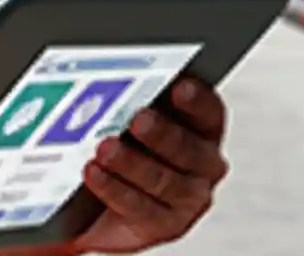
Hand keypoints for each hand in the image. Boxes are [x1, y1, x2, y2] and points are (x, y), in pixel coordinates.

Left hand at [70, 78, 229, 253]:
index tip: (180, 87)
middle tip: (138, 119)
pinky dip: (115, 189)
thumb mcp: (120, 116)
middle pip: (190, 149)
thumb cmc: (114, 144)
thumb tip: (101, 78)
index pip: (208, 113)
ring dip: (133, 164)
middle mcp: (202, 164)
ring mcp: (187, 197)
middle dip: (163, 133)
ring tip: (105, 149)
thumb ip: (124, 99)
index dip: (198, 101)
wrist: (94, 203)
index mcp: (199, 129)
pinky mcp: (164, 224)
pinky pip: (142, 208)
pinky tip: (94, 173)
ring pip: (165, 181)